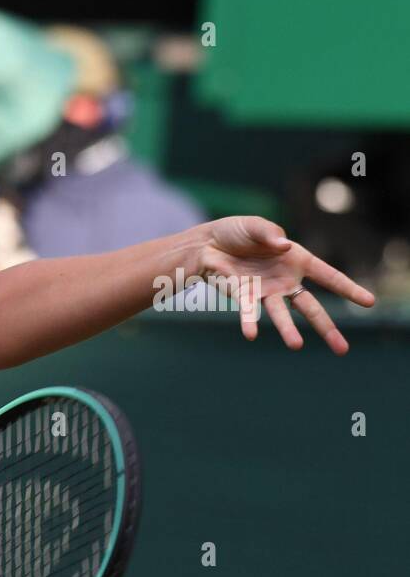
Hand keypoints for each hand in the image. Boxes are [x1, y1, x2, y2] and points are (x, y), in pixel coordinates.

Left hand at [200, 216, 375, 353]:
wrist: (207, 243)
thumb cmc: (237, 233)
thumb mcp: (256, 226)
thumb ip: (270, 234)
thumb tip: (284, 246)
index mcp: (297, 261)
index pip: (329, 277)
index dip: (349, 289)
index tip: (369, 303)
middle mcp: (285, 281)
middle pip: (310, 307)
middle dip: (326, 328)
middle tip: (342, 349)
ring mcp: (265, 291)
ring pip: (281, 315)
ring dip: (287, 330)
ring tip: (296, 346)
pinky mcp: (242, 296)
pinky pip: (248, 311)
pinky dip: (249, 321)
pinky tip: (251, 335)